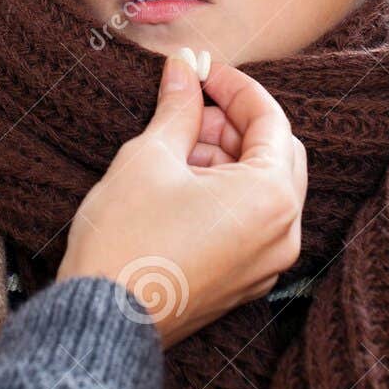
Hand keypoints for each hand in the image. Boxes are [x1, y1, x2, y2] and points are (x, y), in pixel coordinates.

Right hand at [57, 56, 305, 349]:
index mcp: (271, 197)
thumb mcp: (150, 156)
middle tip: (189, 107)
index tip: (201, 71)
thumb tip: (183, 70)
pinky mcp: (245, 282)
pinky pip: (252, 222)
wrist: (104, 319)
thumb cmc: (126, 239)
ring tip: (175, 147)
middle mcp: (284, 233)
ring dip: (227, 157)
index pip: (271, 119)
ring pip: (264, 188)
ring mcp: (267, 264)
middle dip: (233, 123)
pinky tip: (181, 183)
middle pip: (276, 154)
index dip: (234, 86)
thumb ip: (178, 108)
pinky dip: (226, 193)